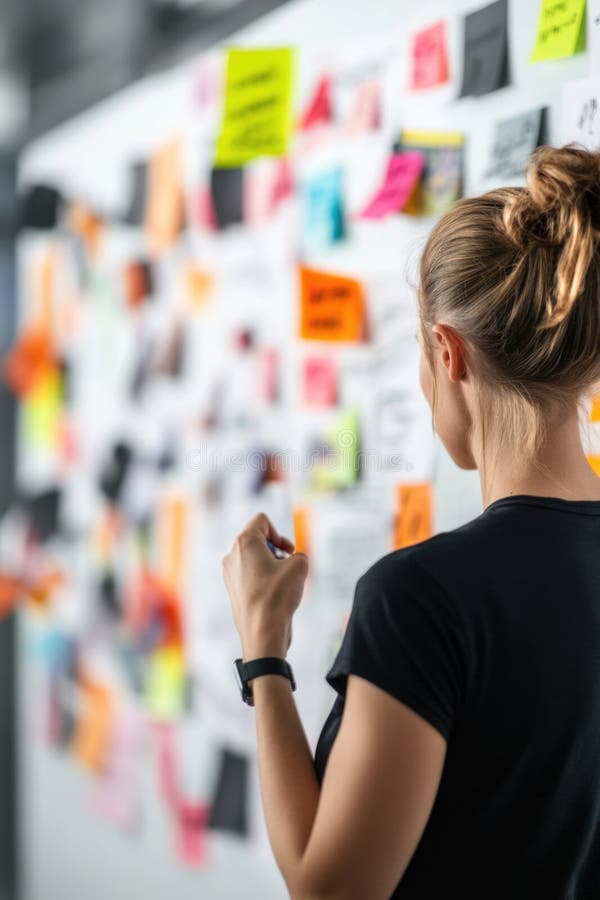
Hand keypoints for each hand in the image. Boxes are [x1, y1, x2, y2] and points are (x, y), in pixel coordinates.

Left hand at [222, 512, 308, 658]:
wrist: (263, 632)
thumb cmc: (277, 596)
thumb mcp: (299, 566)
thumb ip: (299, 555)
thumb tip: (292, 563)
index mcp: (244, 543)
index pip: (262, 521)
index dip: (280, 533)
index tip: (288, 552)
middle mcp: (232, 555)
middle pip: (257, 539)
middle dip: (276, 549)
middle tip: (287, 566)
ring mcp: (230, 574)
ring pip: (254, 559)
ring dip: (271, 565)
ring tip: (282, 583)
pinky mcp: (234, 591)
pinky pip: (251, 576)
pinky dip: (264, 580)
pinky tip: (274, 595)